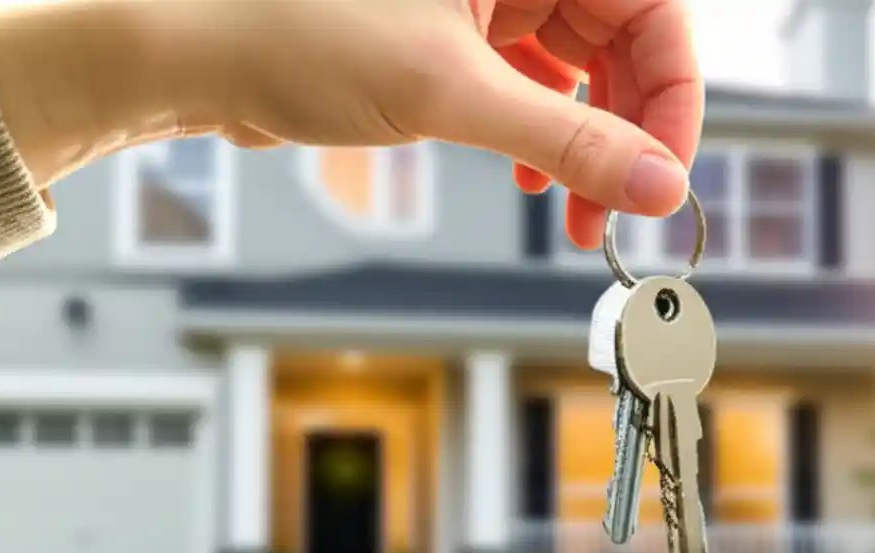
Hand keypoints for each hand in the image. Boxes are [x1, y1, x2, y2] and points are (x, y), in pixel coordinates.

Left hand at [0, 0, 702, 248]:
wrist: (200, 55)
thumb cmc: (296, 34)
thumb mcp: (449, 92)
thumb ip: (567, 139)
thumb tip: (658, 185)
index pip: (654, 13)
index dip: (674, 98)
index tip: (665, 175)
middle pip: (626, 44)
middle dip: (628, 133)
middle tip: (615, 208)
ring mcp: (488, 0)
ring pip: (583, 71)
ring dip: (586, 145)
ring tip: (571, 209)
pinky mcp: (458, 37)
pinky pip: (534, 84)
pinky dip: (541, 134)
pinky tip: (530, 179)